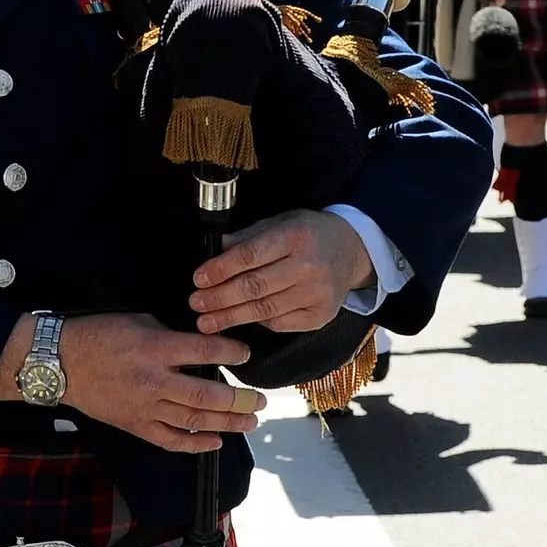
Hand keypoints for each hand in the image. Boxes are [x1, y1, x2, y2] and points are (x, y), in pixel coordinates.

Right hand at [22, 313, 263, 454]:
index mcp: (154, 349)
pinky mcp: (136, 425)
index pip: (202, 352)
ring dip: (227, 423)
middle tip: (261, 400)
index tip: (245, 354)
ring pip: (193, 421)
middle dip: (239, 400)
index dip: (229, 353)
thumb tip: (198, 346)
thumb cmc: (99, 334)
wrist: (60, 363)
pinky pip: (170, 440)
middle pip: (205, 396)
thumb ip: (169, 335)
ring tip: (251, 421)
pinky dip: (195, 444)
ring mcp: (145, 408)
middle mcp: (154, 381)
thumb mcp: (137, 321)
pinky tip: (216, 442)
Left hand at [189, 209, 375, 334]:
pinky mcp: (321, 315)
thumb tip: (214, 250)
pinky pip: (280, 323)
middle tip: (195, 303)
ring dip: (231, 317)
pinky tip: (238, 320)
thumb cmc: (307, 233)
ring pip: (265, 310)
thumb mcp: (279, 222)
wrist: (351, 249)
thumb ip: (248, 237)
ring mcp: (317, 294)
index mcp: (295, 236)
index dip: (221, 269)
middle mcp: (309, 267)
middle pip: (255, 287)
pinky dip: (256, 323)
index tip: (198, 279)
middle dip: (220, 298)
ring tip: (206, 322)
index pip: (250, 256)